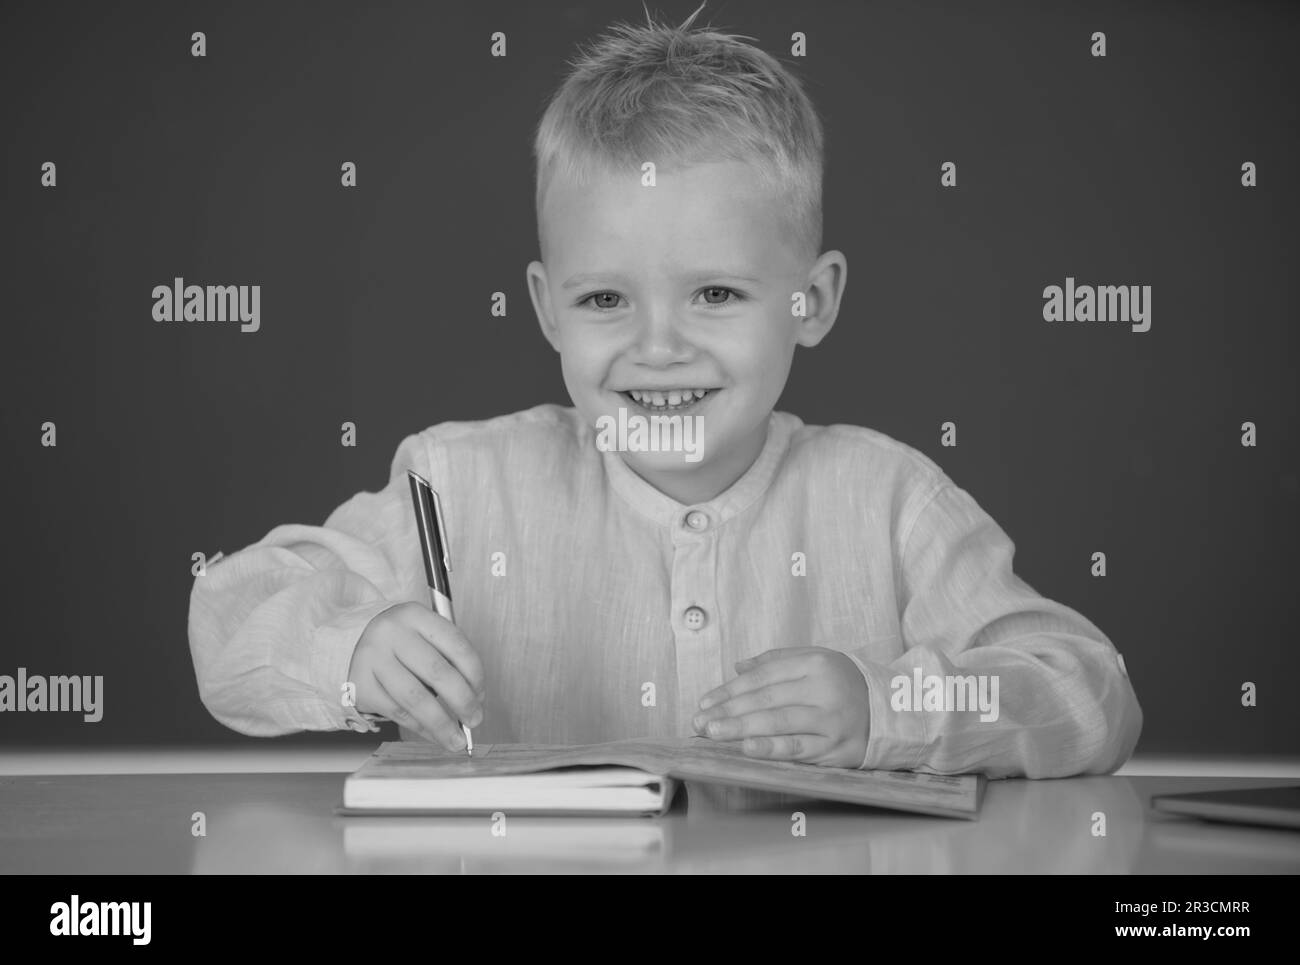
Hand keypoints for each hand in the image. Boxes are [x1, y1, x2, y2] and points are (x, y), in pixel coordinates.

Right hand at [347, 602, 484, 750]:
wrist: (355, 641)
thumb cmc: (400, 642)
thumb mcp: (423, 635)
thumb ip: (448, 658)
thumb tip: (474, 699)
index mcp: (415, 615)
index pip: (456, 645)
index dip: (475, 675)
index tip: (481, 696)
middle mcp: (391, 633)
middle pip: (437, 672)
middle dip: (463, 701)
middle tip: (475, 719)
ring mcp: (373, 658)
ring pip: (415, 698)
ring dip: (441, 724)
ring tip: (456, 739)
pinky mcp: (360, 684)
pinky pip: (396, 712)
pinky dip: (419, 728)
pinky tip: (432, 733)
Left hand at [692, 647, 869, 766]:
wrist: (889, 711)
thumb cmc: (843, 684)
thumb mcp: (816, 661)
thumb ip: (776, 660)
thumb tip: (738, 666)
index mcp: (814, 663)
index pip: (762, 677)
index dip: (729, 690)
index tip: (705, 702)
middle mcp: (822, 688)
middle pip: (765, 699)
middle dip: (727, 711)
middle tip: (699, 722)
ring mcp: (829, 718)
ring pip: (777, 722)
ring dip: (740, 728)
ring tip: (713, 732)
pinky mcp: (835, 746)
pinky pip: (797, 747)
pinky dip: (770, 748)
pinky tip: (747, 747)